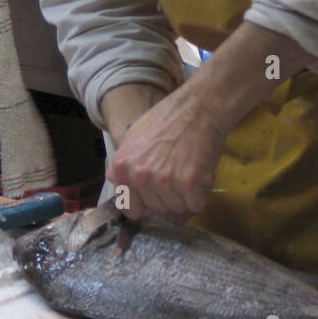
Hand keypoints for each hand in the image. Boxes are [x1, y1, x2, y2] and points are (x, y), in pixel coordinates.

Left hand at [105, 86, 226, 221]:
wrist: (198, 108)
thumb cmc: (167, 121)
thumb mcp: (133, 138)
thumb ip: (122, 166)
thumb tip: (117, 186)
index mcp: (122, 168)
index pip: (131, 209)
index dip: (145, 204)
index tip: (154, 196)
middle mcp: (141, 177)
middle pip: (157, 209)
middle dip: (167, 197)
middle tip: (176, 173)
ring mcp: (166, 182)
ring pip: (177, 209)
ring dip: (184, 196)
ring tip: (187, 170)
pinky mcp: (191, 184)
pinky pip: (195, 205)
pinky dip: (200, 194)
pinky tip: (199, 173)